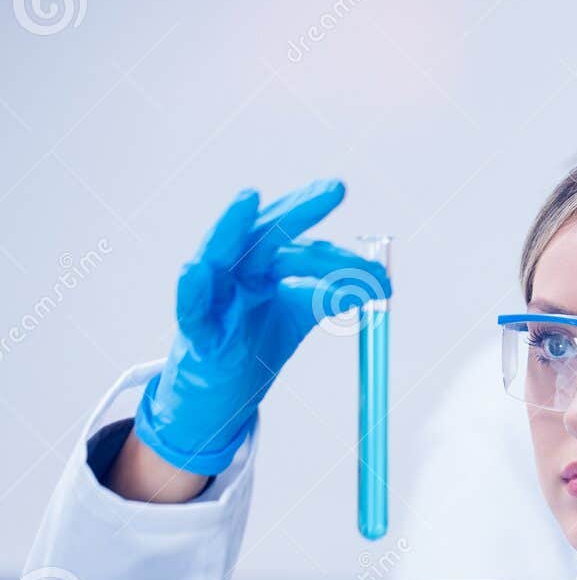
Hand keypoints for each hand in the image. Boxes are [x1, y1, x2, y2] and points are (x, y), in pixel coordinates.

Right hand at [133, 180, 390, 474]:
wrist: (223, 390)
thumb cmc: (254, 341)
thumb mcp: (300, 314)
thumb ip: (334, 295)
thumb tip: (381, 285)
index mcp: (263, 263)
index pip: (301, 244)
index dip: (339, 254)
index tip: (376, 272)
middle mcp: (236, 270)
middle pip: (266, 234)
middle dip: (299, 210)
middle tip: (336, 189)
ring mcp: (213, 297)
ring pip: (219, 256)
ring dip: (232, 227)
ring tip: (249, 198)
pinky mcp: (196, 331)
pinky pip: (191, 309)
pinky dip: (193, 289)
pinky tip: (197, 270)